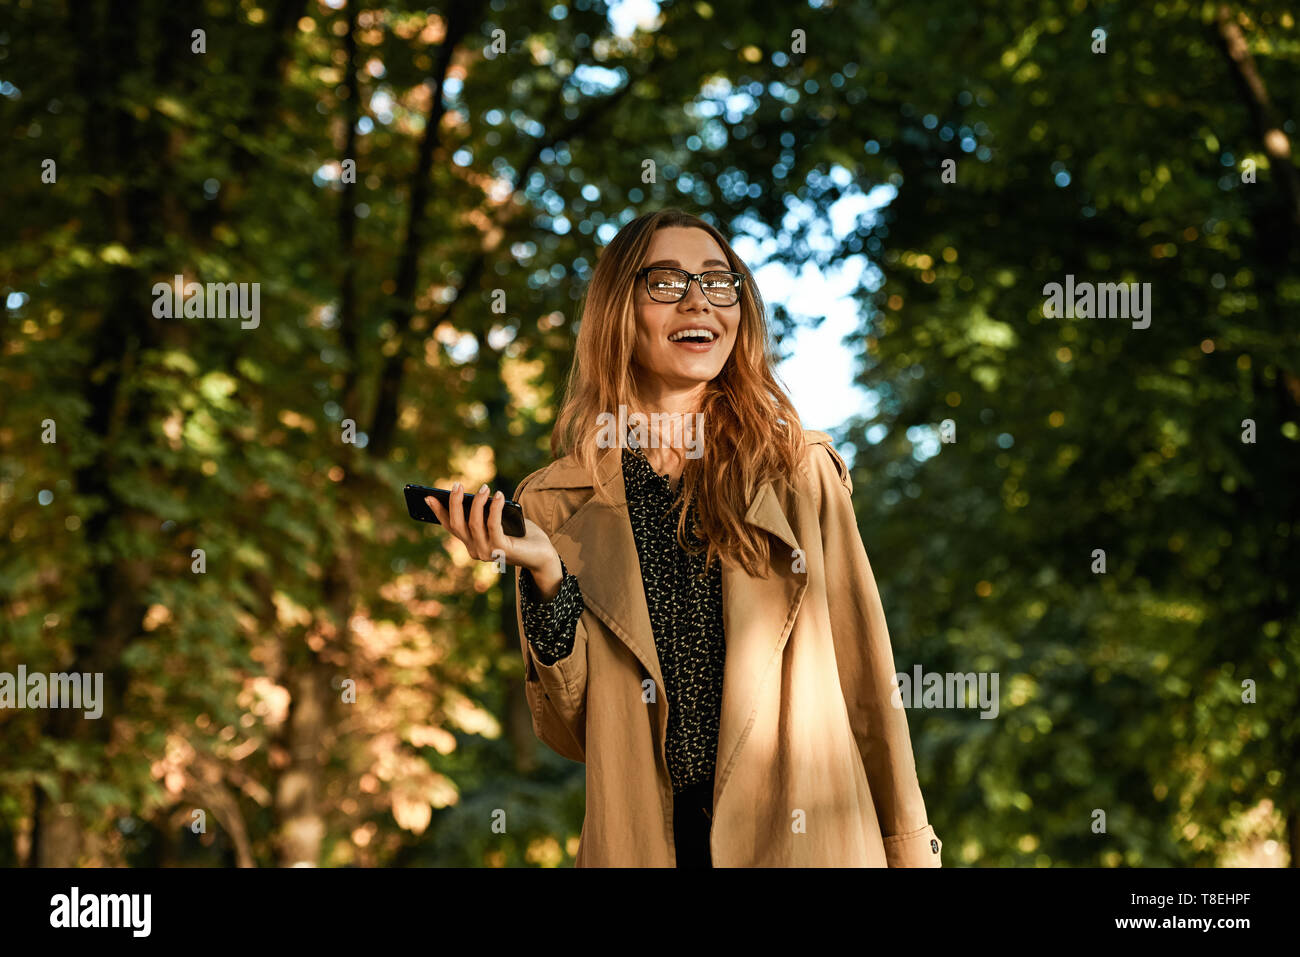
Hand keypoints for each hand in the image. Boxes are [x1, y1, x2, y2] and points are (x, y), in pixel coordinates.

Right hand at [426, 483, 562, 594]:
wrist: (542, 555)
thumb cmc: (520, 534)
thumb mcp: (500, 520)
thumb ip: (486, 512)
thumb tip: (475, 494)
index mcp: (472, 544)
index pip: (451, 527)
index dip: (439, 511)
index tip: (428, 496)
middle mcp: (475, 550)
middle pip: (457, 525)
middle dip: (454, 503)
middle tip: (457, 485)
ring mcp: (488, 552)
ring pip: (474, 524)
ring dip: (478, 502)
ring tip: (484, 487)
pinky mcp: (502, 550)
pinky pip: (493, 525)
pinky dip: (494, 508)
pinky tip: (499, 495)